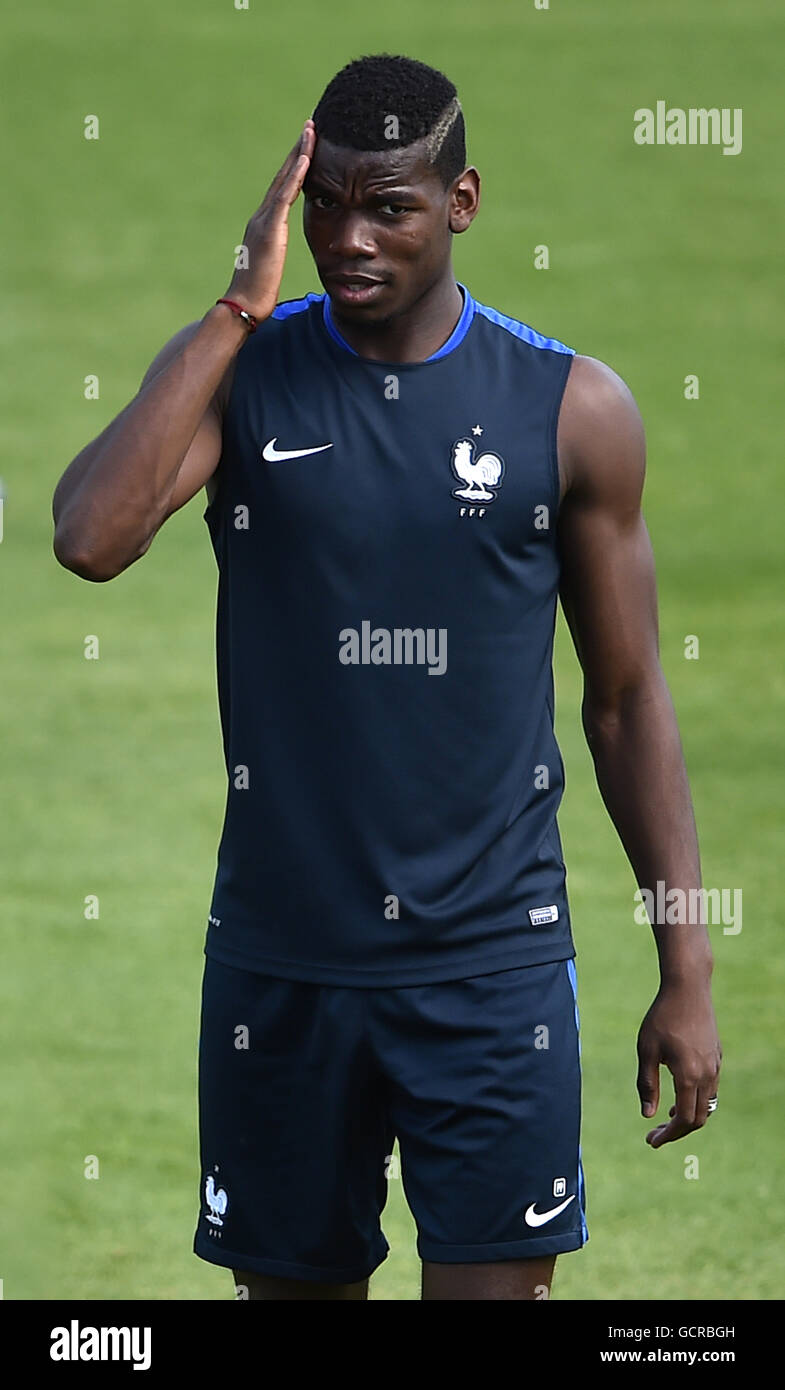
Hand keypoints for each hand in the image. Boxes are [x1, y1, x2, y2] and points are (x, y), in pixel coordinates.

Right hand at [222, 119, 316, 322]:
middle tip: (311, 126)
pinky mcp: (270, 228)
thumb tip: (276, 257)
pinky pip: (285, 195)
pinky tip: (307, 157)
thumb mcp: (270, 268)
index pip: (284, 190)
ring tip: (312, 131)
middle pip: (284, 176)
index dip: (296, 167)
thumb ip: (274, 254)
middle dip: (298, 150)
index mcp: (265, 225)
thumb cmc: (257, 295)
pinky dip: (296, 174)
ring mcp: (265, 220)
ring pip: (285, 178)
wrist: (243, 306)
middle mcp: (262, 216)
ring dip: (299, 153)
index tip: (308, 147)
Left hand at [636, 981, 721, 1146]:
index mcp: (689, 1076)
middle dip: (677, 1131)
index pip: (684, 1120)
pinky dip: (696, 1099)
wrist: (688, 988)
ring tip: (667, 1117)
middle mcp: (707, 1075)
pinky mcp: (716, 1056)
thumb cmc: (662, 1017)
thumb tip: (647, 1115)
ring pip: (707, 1104)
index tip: (651, 1141)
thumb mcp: (647, 1050)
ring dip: (688, 1115)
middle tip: (655, 1135)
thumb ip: (647, 1084)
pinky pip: (710, 1088)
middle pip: (698, 1118)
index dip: (669, 1136)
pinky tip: (680, 1093)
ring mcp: (715, 1065)